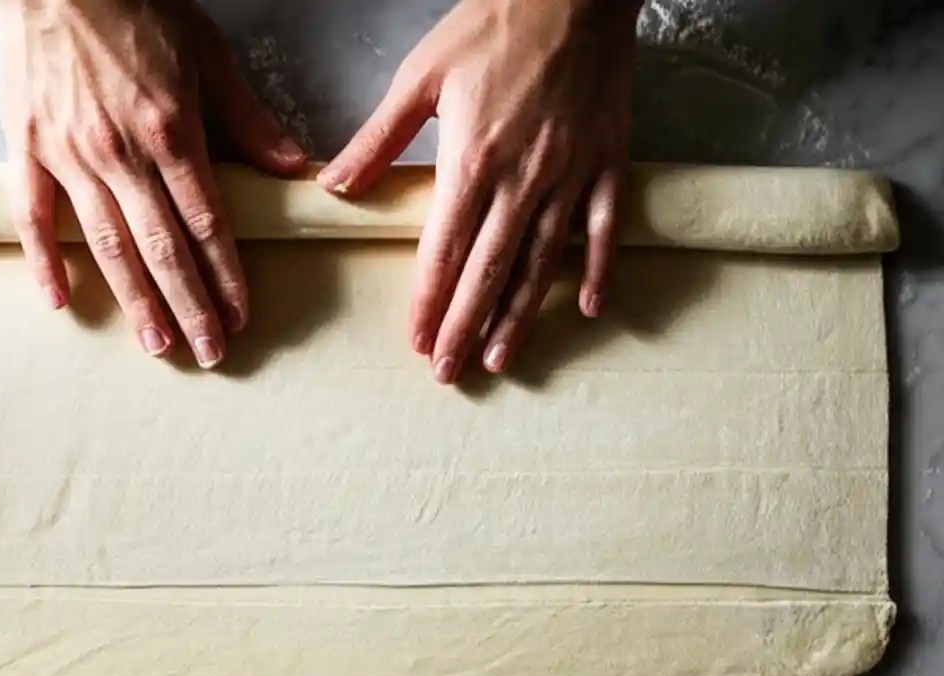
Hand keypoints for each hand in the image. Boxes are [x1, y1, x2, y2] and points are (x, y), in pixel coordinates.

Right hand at [0, 0, 307, 367]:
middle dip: (191, 307)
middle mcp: (122, 156)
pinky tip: (59, 302)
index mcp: (172, 134)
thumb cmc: (138, 8)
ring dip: (135, 300)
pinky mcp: (27, 149)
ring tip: (156, 344)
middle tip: (210, 354)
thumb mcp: (210, 56)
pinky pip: (33, 217)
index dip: (227, 277)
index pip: (208, 225)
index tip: (242, 317)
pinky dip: (44, 262)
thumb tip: (293, 170)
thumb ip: (249, 120)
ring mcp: (70, 157)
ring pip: (107, 245)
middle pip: (163, 249)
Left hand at [319, 0, 639, 382]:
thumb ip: (379, 139)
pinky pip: (604, 228)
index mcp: (472, 159)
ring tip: (501, 358)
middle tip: (449, 372)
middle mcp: (523, 179)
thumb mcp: (421, 74)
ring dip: (521, 315)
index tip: (415, 340)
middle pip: (490, 270)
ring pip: (542, 262)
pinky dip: (597, 269)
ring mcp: (570, 174)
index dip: (428, 300)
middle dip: (465, 326)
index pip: (444, 249)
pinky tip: (589, 309)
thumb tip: (335, 186)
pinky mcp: (607, 162)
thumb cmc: (494, 24)